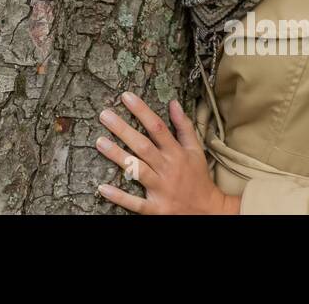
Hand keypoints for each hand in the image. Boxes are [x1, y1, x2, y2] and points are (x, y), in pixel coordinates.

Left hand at [96, 92, 238, 213]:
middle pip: (143, 146)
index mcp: (176, 153)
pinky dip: (119, 197)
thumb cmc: (198, 177)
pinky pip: (135, 203)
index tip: (126, 97)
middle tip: (104, 115)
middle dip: (123, 130)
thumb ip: (184, 126)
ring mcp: (161, 189)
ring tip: (100, 142)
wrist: (209, 211)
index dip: (142, 111)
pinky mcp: (156, 208)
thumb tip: (174, 103)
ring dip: (118, 156)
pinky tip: (102, 188)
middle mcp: (167, 168)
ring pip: (137, 170)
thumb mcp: (195, 150)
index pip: (158, 127)